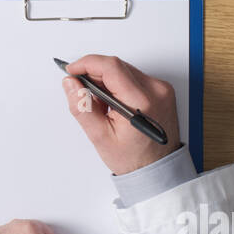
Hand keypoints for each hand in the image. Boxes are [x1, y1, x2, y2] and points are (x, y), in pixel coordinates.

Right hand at [62, 55, 181, 174]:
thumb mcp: (100, 136)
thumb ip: (82, 106)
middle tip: (83, 93)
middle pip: (117, 66)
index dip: (87, 64)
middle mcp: (156, 91)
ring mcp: (162, 89)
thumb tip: (71, 84)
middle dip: (95, 74)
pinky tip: (114, 103)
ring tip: (101, 105)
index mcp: (141, 102)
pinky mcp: (162, 90)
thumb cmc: (134, 159)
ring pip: (124, 70)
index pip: (111, 67)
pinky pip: (134, 77)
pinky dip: (119, 85)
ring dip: (106, 80)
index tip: (72, 70)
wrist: (158, 169)